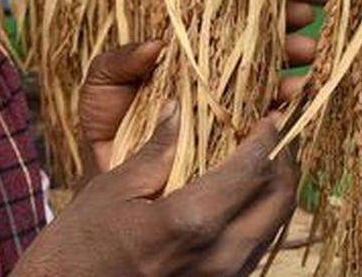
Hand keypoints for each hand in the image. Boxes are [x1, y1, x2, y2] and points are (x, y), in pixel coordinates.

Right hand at [13, 109, 297, 276]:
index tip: (271, 113)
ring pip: (273, 226)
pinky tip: (240, 195)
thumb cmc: (78, 243)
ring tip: (260, 158)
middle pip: (278, 200)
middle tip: (272, 133)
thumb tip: (178, 106)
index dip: (268, 137)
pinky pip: (255, 247)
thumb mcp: (113, 187)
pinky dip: (257, 215)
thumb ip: (156, 148)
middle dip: (282, 161)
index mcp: (192, 222)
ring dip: (272, 188)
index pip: (252, 170)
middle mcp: (219, 256)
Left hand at [77, 0, 318, 181]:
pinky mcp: (228, 146)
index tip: (294, 8)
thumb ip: (118, 61)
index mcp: (187, 55)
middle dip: (288, 46)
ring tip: (303, 81)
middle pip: (258, 55)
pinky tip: (289, 112)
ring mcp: (223, 112)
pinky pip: (259, 130)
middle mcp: (211, 79)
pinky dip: (278, 120)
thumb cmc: (104, 124)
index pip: (230, 26)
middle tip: (308, 44)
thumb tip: (154, 46)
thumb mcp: (100, 83)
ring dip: (290, 83)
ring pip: (267, 90)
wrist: (104, 177)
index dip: (261, 14)